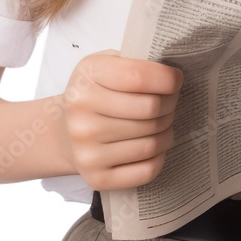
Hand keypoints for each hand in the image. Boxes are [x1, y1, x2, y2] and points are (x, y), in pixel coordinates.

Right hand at [59, 50, 182, 189]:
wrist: (64, 132)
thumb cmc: (95, 92)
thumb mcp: (104, 64)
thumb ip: (134, 61)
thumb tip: (172, 73)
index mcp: (85, 79)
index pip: (137, 76)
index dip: (166, 78)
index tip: (176, 79)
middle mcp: (81, 117)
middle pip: (149, 109)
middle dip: (170, 103)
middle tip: (172, 100)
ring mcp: (87, 151)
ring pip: (151, 142)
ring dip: (167, 130)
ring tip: (165, 122)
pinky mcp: (97, 178)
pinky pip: (147, 170)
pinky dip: (161, 157)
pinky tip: (157, 144)